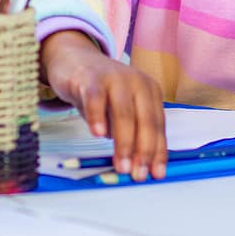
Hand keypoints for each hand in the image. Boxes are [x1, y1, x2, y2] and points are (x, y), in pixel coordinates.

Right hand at [40, 30, 166, 180]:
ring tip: (120, 164)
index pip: (157, 125)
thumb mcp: (122, 111)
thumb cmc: (102, 92)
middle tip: (137, 174)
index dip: (158, 151)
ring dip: (123, 142)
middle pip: (145, 120)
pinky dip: (98, 117)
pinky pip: (95, 99)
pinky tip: (98, 134)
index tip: (155, 174)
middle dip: (143, 150)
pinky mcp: (91, 78)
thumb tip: (137, 166)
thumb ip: (131, 132)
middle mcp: (137, 82)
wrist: (76, 61)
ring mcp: (115, 78)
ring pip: (123, 113)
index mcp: (150, 91)